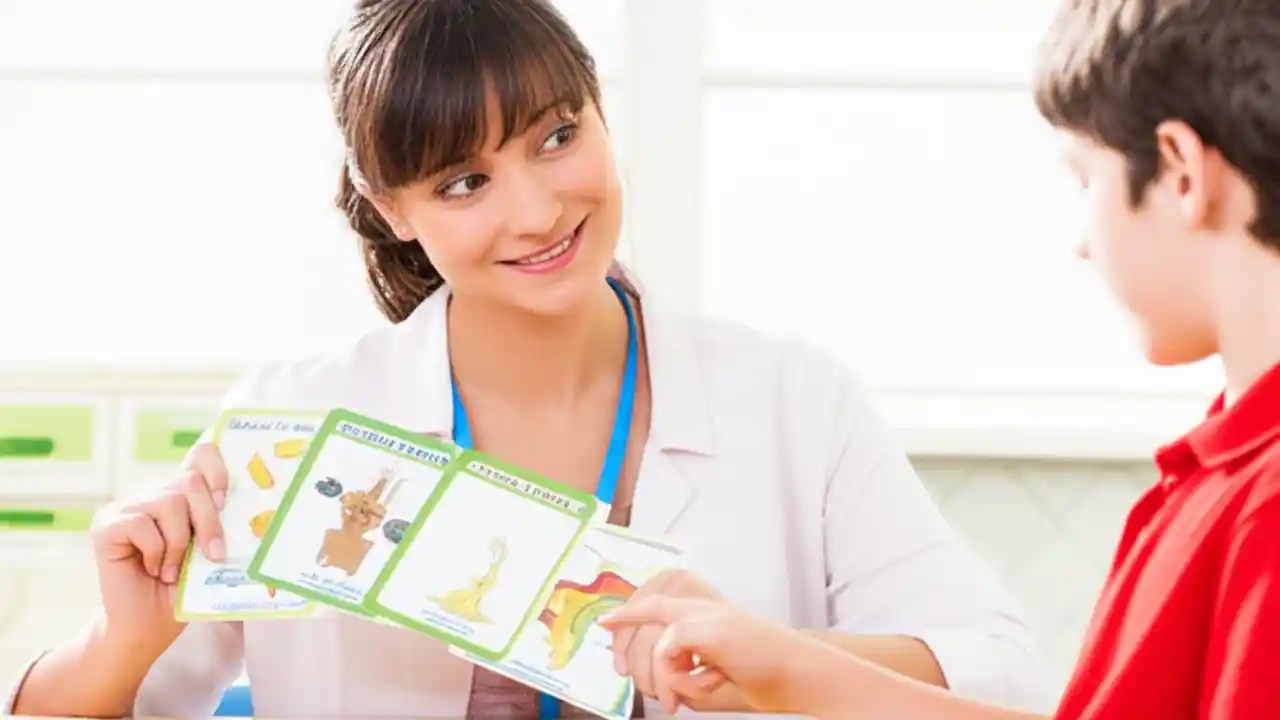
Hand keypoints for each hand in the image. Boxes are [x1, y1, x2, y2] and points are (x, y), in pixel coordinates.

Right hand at [90, 442, 227, 652]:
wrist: (147, 628)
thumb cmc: (183, 591)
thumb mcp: (212, 555)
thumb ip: (225, 529)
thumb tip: (260, 514)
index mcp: (183, 495)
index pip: (201, 455)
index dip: (217, 466)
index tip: (226, 498)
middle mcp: (154, 493)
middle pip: (190, 481)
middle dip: (209, 521)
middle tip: (214, 554)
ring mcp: (127, 506)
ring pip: (169, 502)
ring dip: (180, 544)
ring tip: (175, 570)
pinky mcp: (106, 524)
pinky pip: (140, 524)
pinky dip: (156, 551)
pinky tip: (153, 569)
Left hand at [601, 595, 827, 715]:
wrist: (800, 675)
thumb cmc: (762, 679)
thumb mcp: (706, 680)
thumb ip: (676, 674)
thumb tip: (650, 680)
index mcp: (702, 610)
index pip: (654, 600)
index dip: (628, 611)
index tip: (606, 623)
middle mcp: (701, 604)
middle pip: (644, 612)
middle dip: (630, 652)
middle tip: (635, 683)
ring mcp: (706, 612)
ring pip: (653, 639)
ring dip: (659, 678)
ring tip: (680, 699)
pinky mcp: (710, 626)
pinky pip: (668, 649)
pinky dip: (675, 675)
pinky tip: (700, 685)